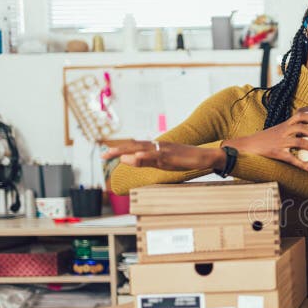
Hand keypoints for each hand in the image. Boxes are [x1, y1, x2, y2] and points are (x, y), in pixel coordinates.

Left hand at [102, 140, 224, 171]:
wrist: (204, 156)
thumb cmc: (185, 159)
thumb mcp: (162, 163)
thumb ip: (146, 161)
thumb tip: (128, 160)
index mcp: (155, 147)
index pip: (134, 147)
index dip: (119, 149)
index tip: (106, 154)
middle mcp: (157, 145)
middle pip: (134, 146)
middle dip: (118, 149)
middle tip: (103, 155)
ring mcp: (164, 149)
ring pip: (142, 148)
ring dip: (126, 150)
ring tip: (112, 154)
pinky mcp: (172, 155)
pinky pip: (156, 155)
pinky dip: (145, 155)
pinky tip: (135, 156)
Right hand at [224, 112, 307, 171]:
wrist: (245, 146)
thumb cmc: (263, 141)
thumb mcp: (276, 131)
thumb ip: (288, 132)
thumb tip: (304, 136)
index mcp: (284, 125)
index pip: (300, 116)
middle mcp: (283, 131)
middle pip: (303, 128)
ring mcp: (279, 142)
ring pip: (300, 142)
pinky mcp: (276, 154)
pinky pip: (292, 159)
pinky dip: (304, 165)